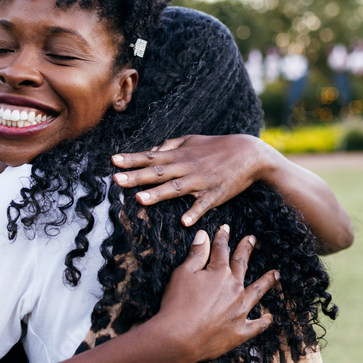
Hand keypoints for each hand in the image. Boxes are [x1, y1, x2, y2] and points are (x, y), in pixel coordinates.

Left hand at [111, 134, 278, 226]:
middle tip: (116, 179)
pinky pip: (203, 205)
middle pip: (157, 173)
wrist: (250, 154)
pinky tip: (184, 222)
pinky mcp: (215, 194)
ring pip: (176, 188)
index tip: (113, 161)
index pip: (150, 157)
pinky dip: (194, 212)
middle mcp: (186, 167)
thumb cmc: (218, 147)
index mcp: (180, 155)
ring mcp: (200, 181)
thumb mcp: (192, 140)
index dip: (132, 159)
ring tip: (139, 199)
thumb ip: (170, 145)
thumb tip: (151, 151)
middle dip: (136, 176)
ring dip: (158, 194)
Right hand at [149, 225, 277, 362]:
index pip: (222, 250)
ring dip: (267, 281)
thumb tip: (204, 235)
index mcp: (219, 273)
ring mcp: (240, 310)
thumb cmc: (176, 305)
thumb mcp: (182, 274)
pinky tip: (269, 317)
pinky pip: (257, 325)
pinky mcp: (240, 331)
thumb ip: (196, 254)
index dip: (222, 238)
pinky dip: (264, 320)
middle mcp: (234, 289)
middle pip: (242, 265)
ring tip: (276, 274)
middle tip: (252, 240)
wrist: (178, 339)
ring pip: (257, 292)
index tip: (225, 229)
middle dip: (246, 250)